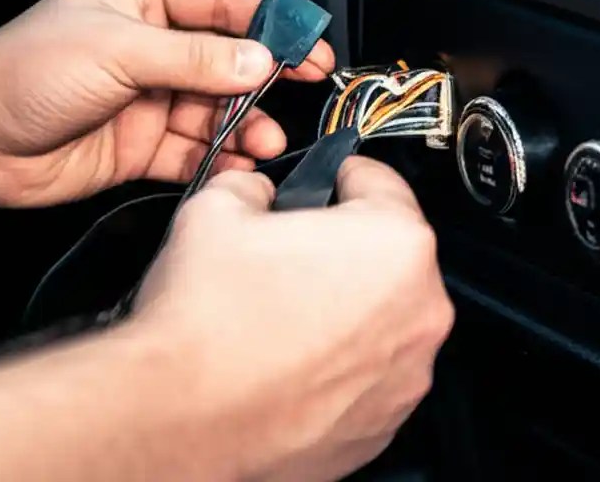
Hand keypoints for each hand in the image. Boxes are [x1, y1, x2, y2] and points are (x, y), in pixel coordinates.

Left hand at [0, 0, 333, 207]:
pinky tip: (235, 168)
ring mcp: (147, 97)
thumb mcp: (118, 51)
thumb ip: (194, 58)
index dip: (267, 19)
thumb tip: (258, 59)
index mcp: (141, 1)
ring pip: (215, 109)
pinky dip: (217, 161)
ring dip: (245, 125)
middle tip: (303, 89)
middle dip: (264, 78)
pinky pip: (193, 151)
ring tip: (263, 141)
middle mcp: (149, 46)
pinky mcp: (140, 145)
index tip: (304, 42)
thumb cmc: (23, 72)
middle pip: (226, 59)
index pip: (220, 1)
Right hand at [130, 157, 454, 480]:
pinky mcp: (385, 421)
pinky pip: (369, 373)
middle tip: (284, 258)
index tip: (317, 186)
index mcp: (396, 242)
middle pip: (386, 254)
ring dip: (342, 309)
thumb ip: (255, 186)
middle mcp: (420, 310)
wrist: (179, 422)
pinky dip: (337, 363)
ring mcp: (407, 373)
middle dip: (340, 249)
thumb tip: (258, 194)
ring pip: (381, 317)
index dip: (335, 177)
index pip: (378, 181)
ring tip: (280, 315)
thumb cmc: (206, 323)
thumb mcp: (217, 209)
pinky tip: (288, 361)